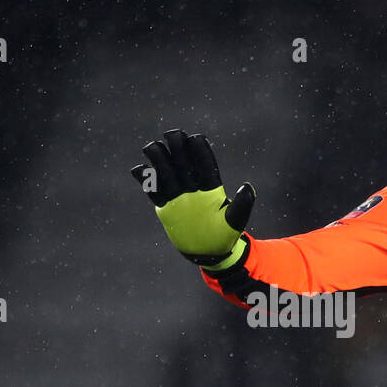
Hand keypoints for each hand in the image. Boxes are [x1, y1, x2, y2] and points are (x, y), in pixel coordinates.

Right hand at [131, 129, 254, 268]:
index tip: (195, 138)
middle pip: (184, 164)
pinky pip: (155, 193)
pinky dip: (147, 182)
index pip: (205, 166)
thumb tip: (248, 187)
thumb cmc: (225, 236)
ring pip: (167, 174)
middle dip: (178, 149)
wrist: (208, 253)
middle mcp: (194, 189)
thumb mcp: (235, 222)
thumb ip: (241, 205)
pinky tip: (138, 169)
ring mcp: (179, 198)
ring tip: (151, 147)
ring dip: (159, 160)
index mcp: (211, 189)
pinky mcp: (167, 209)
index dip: (200, 152)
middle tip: (171, 134)